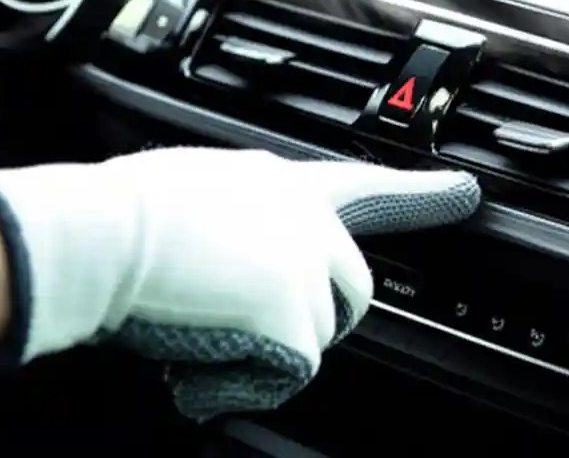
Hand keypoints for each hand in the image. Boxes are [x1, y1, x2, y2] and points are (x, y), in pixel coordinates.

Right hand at [0, 148, 479, 419]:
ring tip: (195, 337)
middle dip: (308, 322)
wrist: (100, 233)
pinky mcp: (297, 316)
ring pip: (313, 339)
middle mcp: (306, 218)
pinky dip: (235, 386)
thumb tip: (232, 269)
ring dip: (258, 355)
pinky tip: (193, 365)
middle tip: (250, 333)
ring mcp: (308, 267)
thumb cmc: (118, 215)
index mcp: (278, 182)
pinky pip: (284, 377)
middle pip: (351, 289)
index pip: (363, 185)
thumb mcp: (190, 195)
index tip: (468, 192)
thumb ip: (233, 224)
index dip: (420, 193)